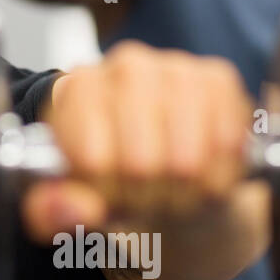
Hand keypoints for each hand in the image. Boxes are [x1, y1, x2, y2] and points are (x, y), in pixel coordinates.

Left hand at [20, 41, 252, 242]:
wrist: (156, 159)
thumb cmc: (109, 176)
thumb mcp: (70, 201)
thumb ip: (53, 213)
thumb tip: (74, 210)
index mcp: (78, 89)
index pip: (93, 162)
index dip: (106, 196)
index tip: (109, 197)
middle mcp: (126, 66)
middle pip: (141, 164)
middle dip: (145, 199)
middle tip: (144, 198)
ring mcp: (177, 68)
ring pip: (187, 164)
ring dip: (183, 195)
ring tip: (171, 191)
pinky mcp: (219, 80)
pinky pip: (226, 151)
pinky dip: (217, 178)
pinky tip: (201, 174)